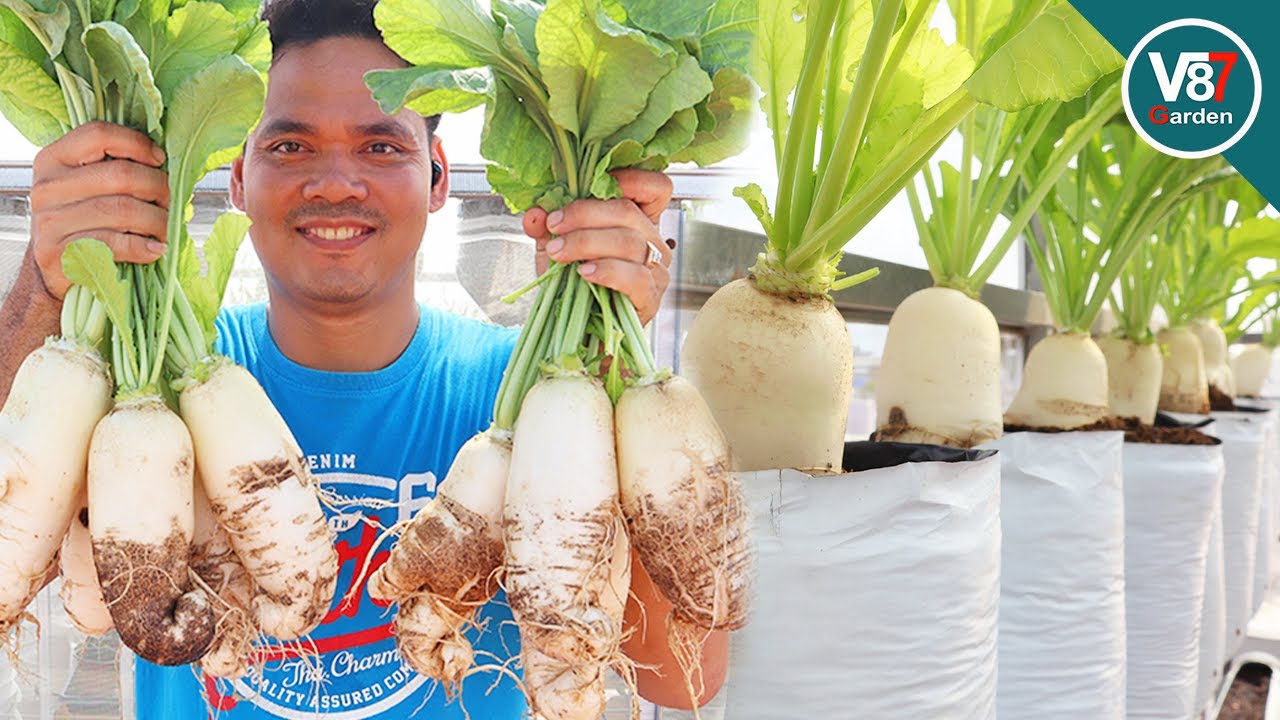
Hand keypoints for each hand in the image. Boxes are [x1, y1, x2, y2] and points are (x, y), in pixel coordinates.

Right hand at [30, 122, 169, 298]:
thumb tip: (163, 161)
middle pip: (121, 175)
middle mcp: (48, 186)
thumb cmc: (81, 223)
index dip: (137, 144)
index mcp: (54, 159)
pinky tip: (156, 249)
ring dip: (157, 220)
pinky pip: (115, 244)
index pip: (98, 135)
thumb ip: (114, 168)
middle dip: (158, 188)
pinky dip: (144, 247)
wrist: (53, 268)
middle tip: (170, 202)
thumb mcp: (87, 187)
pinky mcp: (60, 253)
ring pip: (123, 210)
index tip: (160, 160)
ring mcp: (50, 220)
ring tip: (166, 228)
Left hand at [523, 169, 673, 324]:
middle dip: (584, 214)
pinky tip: (584, 274)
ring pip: (630, 242)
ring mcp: (656, 270)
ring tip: (559, 253)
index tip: (590, 184)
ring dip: (587, 242)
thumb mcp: (555, 250)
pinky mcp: (651, 298)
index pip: (655, 187)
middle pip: (629, 212)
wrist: (581, 334)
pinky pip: (636, 277)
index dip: (631, 178)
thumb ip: (546, 228)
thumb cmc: (575, 288)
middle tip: (555, 226)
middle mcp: (653, 241)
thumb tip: (536, 213)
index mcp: (637, 221)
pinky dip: (607, 271)